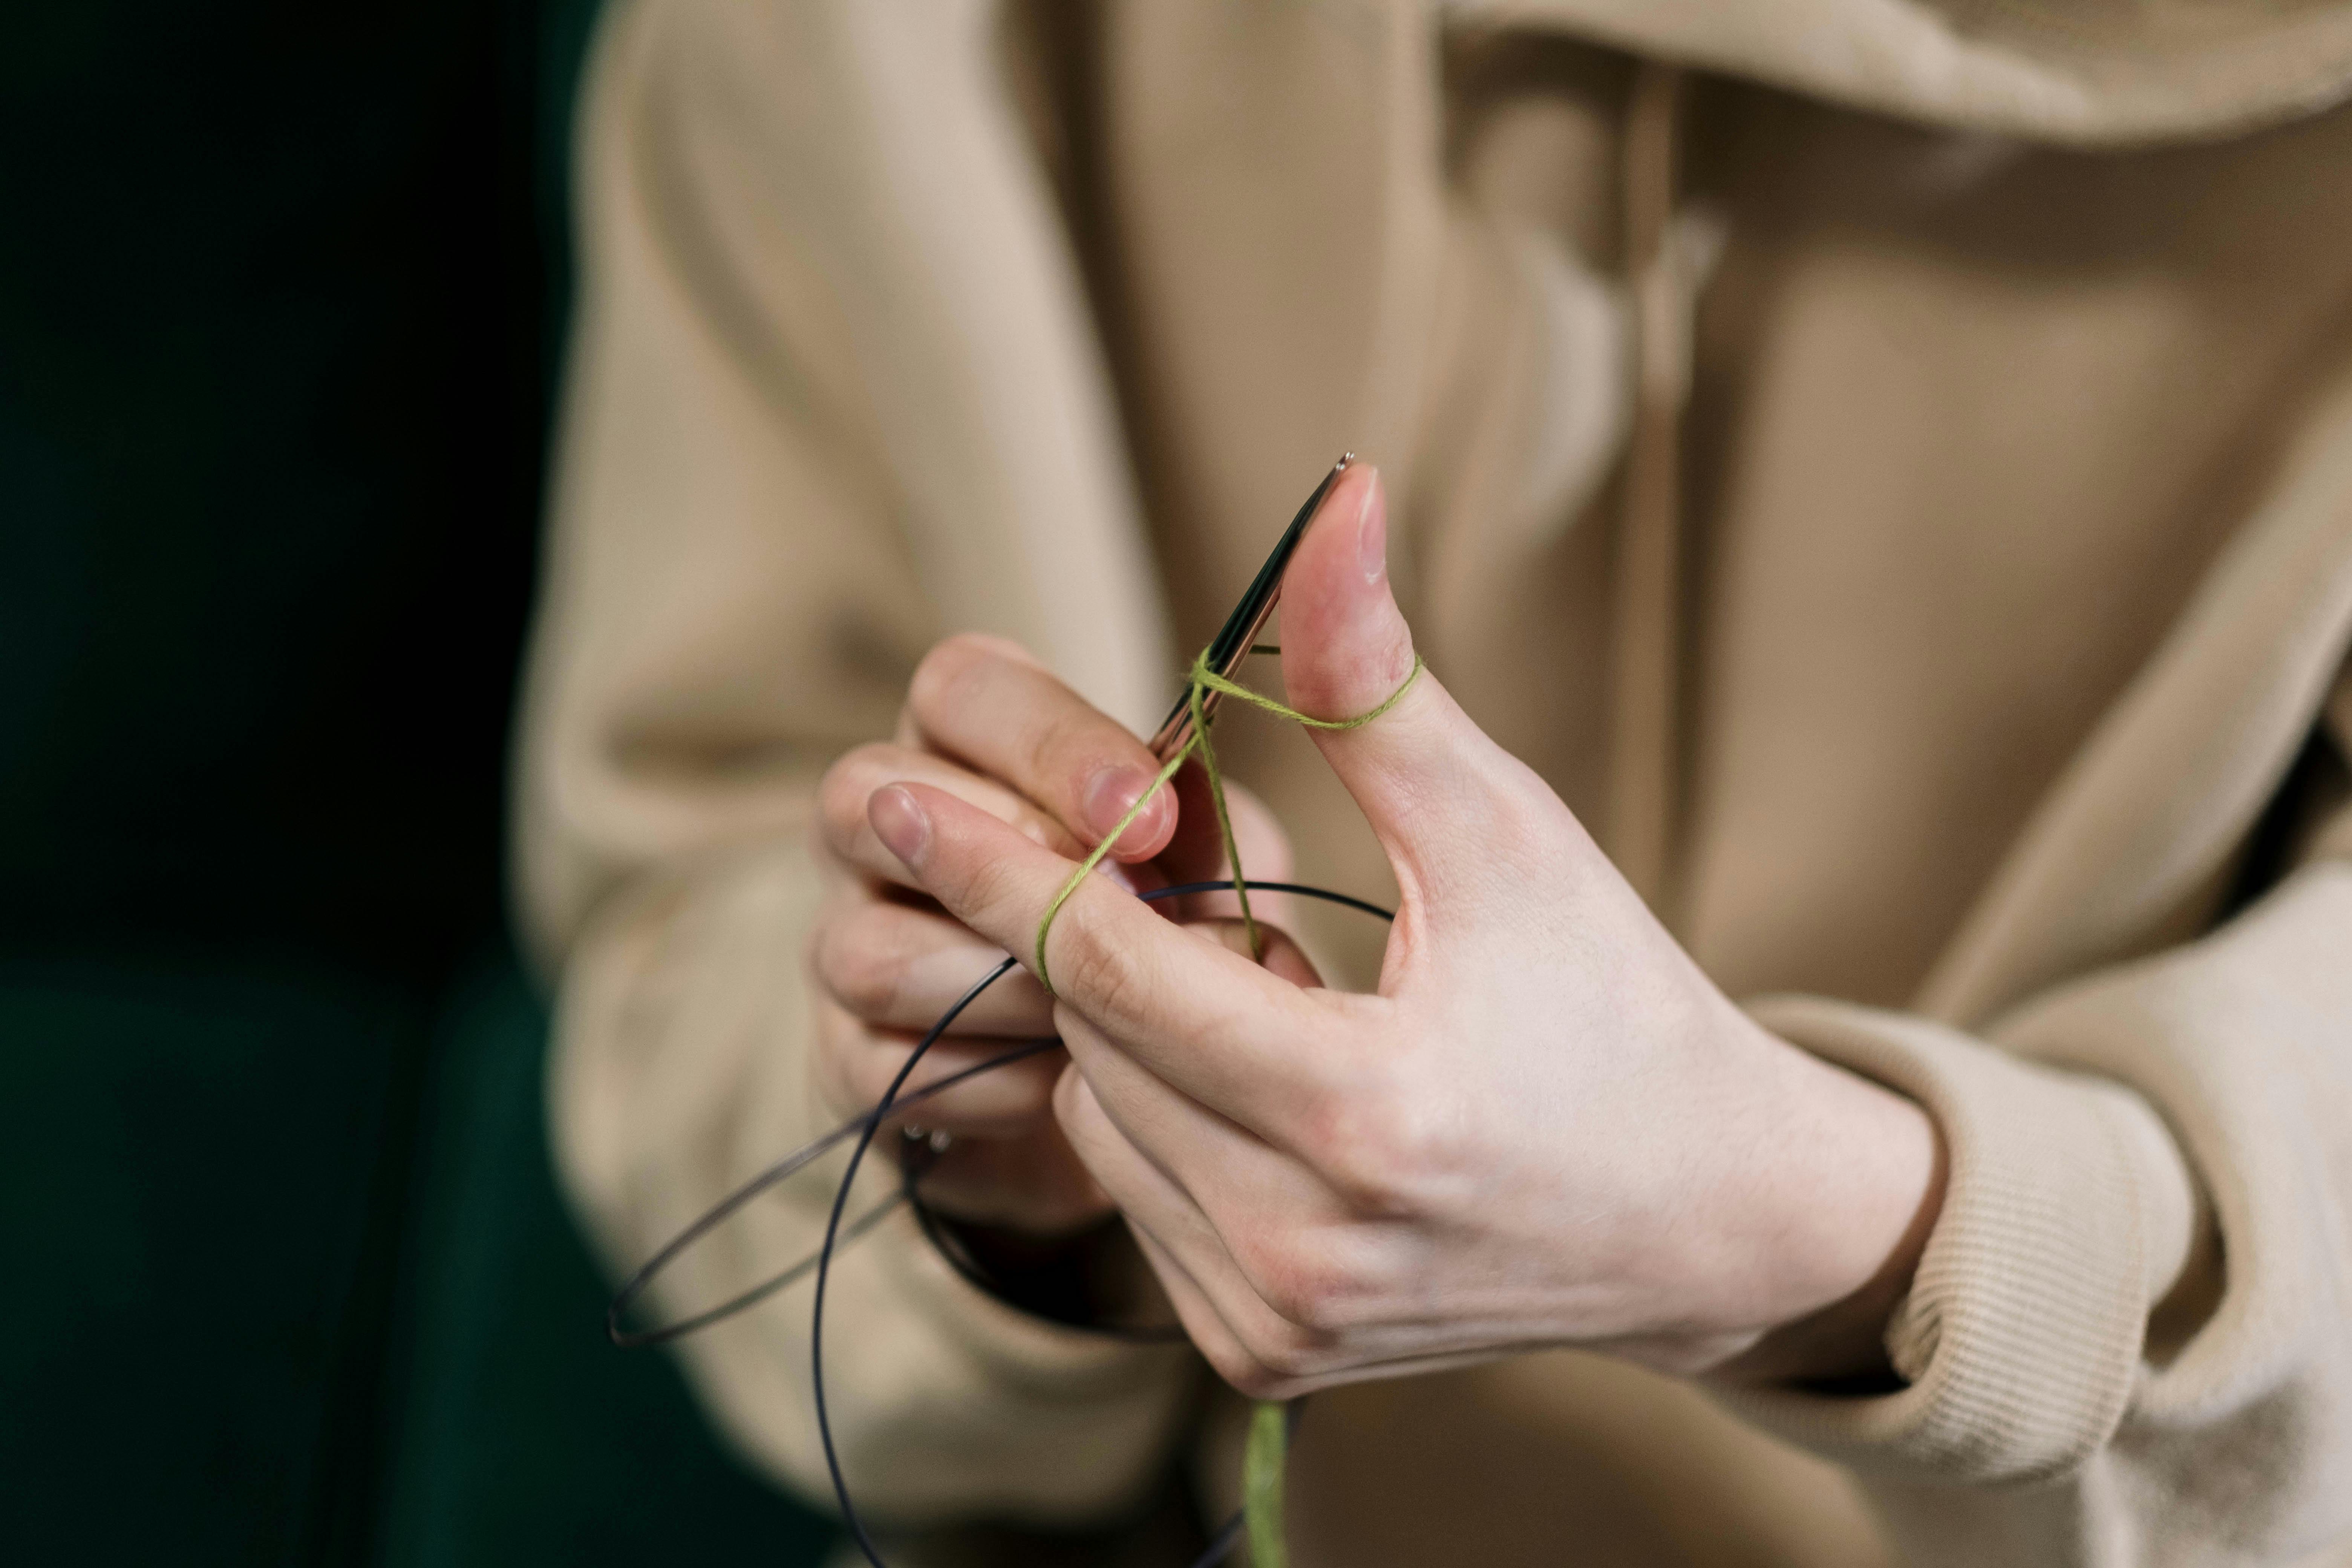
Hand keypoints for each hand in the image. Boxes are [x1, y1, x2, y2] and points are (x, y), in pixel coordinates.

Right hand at [810, 634, 1293, 1235]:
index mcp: (965, 742)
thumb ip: (1191, 815)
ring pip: (865, 948)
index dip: (1050, 742)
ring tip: (1100, 1014)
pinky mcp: (845, 1060)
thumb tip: (1170, 791)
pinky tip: (1065, 1085)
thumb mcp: (1210, 859)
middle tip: (1115, 910)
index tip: (1147, 812)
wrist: (1145, 1091)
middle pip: (864, 794)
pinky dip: (989, 1081)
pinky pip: (884, 1068)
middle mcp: (875, 828)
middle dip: (1001, 855)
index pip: (961, 688)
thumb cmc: (1170, 932)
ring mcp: (844, 943)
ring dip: (997, 984)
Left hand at [865, 463, 1944, 1394]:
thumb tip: (1331, 500)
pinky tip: (1276, 1090)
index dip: (1008, 866)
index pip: (1108, 966)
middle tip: (1184, 882)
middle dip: (1103, 941)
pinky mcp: (1268, 1360)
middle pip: (1092, 1038)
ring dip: (1135, 1033)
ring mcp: (1279, 1321)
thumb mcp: (1503, 830)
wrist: (1706, 1216)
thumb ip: (1378, 684)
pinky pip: (1138, 1199)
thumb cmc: (1611, 998)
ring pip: (1100, 1119)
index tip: (901, 793)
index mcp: (1363, 1110)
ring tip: (1281, 1000)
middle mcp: (1305, 1244)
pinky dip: (1163, 1121)